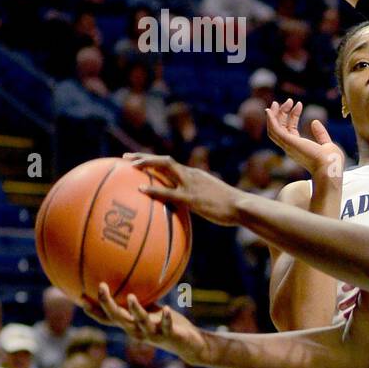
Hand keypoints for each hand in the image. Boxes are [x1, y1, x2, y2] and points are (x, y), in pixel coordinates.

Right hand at [82, 283, 206, 365]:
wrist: (187, 344)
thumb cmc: (166, 324)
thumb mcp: (150, 311)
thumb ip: (140, 300)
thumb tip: (131, 279)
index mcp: (130, 325)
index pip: (107, 318)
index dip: (93, 309)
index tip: (80, 296)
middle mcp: (136, 331)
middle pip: (117, 318)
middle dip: (107, 303)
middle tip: (101, 286)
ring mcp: (151, 334)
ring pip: (140, 322)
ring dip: (135, 310)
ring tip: (131, 296)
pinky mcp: (168, 335)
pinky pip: (166, 326)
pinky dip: (165, 318)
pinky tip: (166, 308)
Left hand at [126, 153, 242, 225]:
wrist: (242, 206)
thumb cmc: (230, 207)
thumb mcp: (212, 199)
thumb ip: (198, 200)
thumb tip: (188, 209)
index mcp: (195, 175)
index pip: (171, 164)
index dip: (153, 161)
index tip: (138, 160)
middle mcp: (191, 175)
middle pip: (164, 161)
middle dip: (144, 157)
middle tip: (126, 157)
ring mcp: (191, 185)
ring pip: (165, 167)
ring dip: (146, 164)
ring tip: (129, 165)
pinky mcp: (192, 198)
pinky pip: (169, 192)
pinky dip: (154, 189)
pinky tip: (140, 189)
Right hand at [266, 99, 345, 179]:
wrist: (330, 169)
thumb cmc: (331, 162)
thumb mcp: (327, 144)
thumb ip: (321, 134)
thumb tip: (314, 121)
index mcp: (298, 147)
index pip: (290, 130)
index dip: (292, 116)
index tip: (299, 104)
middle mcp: (290, 147)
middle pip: (280, 128)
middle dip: (281, 114)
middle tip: (287, 101)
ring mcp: (288, 146)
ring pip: (274, 129)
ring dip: (275, 115)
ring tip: (280, 102)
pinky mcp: (288, 142)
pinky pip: (275, 130)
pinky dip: (271, 120)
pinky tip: (270, 111)